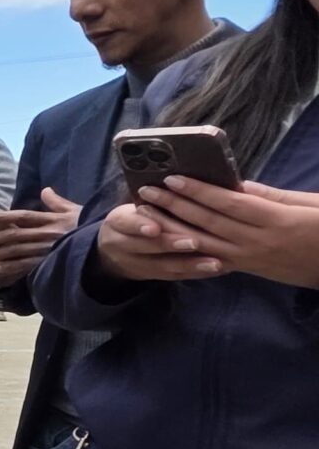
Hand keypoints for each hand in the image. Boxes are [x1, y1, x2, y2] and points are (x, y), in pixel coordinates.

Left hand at [0, 188, 83, 286]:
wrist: (106, 245)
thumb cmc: (89, 226)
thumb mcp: (75, 211)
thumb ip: (57, 202)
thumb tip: (45, 190)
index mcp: (50, 220)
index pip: (21, 216)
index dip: (1, 217)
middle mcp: (46, 234)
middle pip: (14, 235)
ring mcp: (48, 250)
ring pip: (17, 252)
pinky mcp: (51, 262)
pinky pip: (28, 266)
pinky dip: (12, 267)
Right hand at [95, 202, 225, 281]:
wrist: (114, 249)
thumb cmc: (133, 217)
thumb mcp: (131, 205)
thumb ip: (152, 198)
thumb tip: (182, 181)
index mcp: (117, 222)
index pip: (127, 223)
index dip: (140, 225)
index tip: (155, 227)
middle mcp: (122, 246)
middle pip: (146, 247)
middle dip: (171, 245)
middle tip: (194, 242)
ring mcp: (137, 264)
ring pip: (164, 266)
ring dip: (190, 264)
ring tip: (215, 262)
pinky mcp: (153, 276)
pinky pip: (176, 276)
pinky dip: (196, 273)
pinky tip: (218, 269)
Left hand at [133, 177, 318, 287]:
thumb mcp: (310, 205)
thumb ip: (271, 196)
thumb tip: (235, 185)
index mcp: (276, 220)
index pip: (228, 203)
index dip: (198, 191)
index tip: (172, 178)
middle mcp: (258, 242)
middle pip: (209, 222)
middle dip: (174, 205)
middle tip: (146, 191)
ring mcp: (251, 259)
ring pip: (204, 243)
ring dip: (172, 228)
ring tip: (147, 213)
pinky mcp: (249, 270)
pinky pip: (212, 259)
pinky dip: (188, 250)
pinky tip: (168, 240)